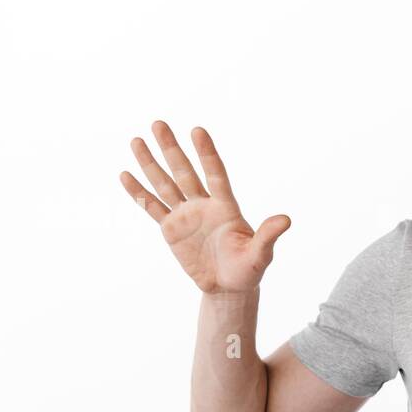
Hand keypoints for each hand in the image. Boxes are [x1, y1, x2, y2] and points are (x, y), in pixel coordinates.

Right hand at [119, 121, 290, 293]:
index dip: (207, 154)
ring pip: (165, 184)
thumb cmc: (247, 270)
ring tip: (137, 140)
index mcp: (226, 207)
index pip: (215, 174)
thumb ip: (268, 236)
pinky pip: (152, 208)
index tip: (197, 131)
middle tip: (159, 123)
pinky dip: (138, 193)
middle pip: (184, 172)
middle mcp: (203, 205)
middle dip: (171, 149)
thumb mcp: (260, 255)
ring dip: (151, 163)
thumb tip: (286, 219)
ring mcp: (185, 215)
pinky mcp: (171, 229)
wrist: (228, 287)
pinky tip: (125, 175)